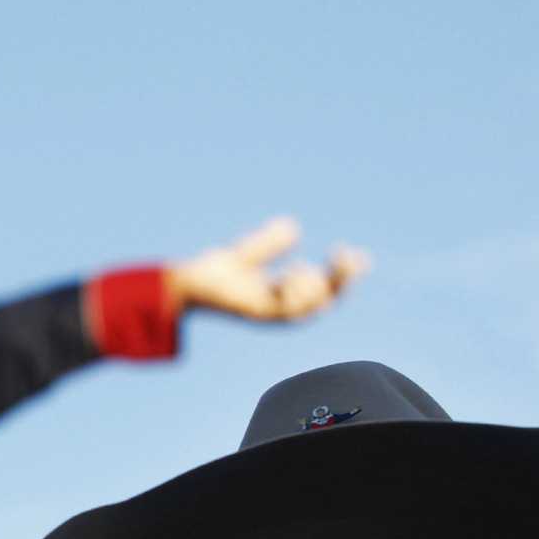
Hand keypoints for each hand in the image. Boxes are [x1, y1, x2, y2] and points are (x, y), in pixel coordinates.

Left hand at [173, 216, 368, 321]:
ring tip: (309, 268)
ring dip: (318, 287)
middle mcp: (278, 308)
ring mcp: (266, 312)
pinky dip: (295, 292)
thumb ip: (269, 244)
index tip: (356, 254)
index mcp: (281, 296)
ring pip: (308, 309)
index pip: (323, 291)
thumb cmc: (210, 275)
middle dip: (341, 281)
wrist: (182, 285)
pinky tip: (293, 272)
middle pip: (324, 302)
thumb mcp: (247, 254)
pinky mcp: (253, 311)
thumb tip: (293, 227)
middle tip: (346, 255)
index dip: (343, 276)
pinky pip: (284, 309)